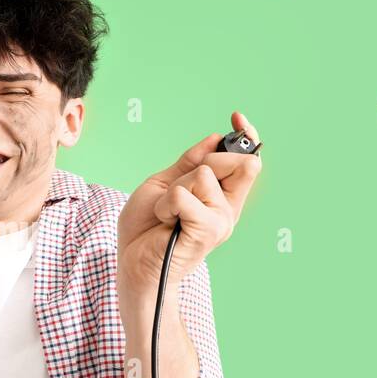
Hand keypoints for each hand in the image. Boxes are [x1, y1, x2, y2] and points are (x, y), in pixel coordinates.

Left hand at [117, 111, 262, 300]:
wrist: (131, 261)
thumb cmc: (146, 227)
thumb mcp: (164, 185)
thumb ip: (189, 163)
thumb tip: (214, 139)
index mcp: (219, 195)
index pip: (244, 160)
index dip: (244, 135)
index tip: (237, 117)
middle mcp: (226, 207)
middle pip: (230, 161)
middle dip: (199, 166)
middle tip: (176, 194)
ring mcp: (221, 219)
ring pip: (204, 175)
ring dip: (174, 191)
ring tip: (166, 213)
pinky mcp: (209, 230)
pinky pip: (186, 196)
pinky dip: (167, 204)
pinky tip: (165, 222)